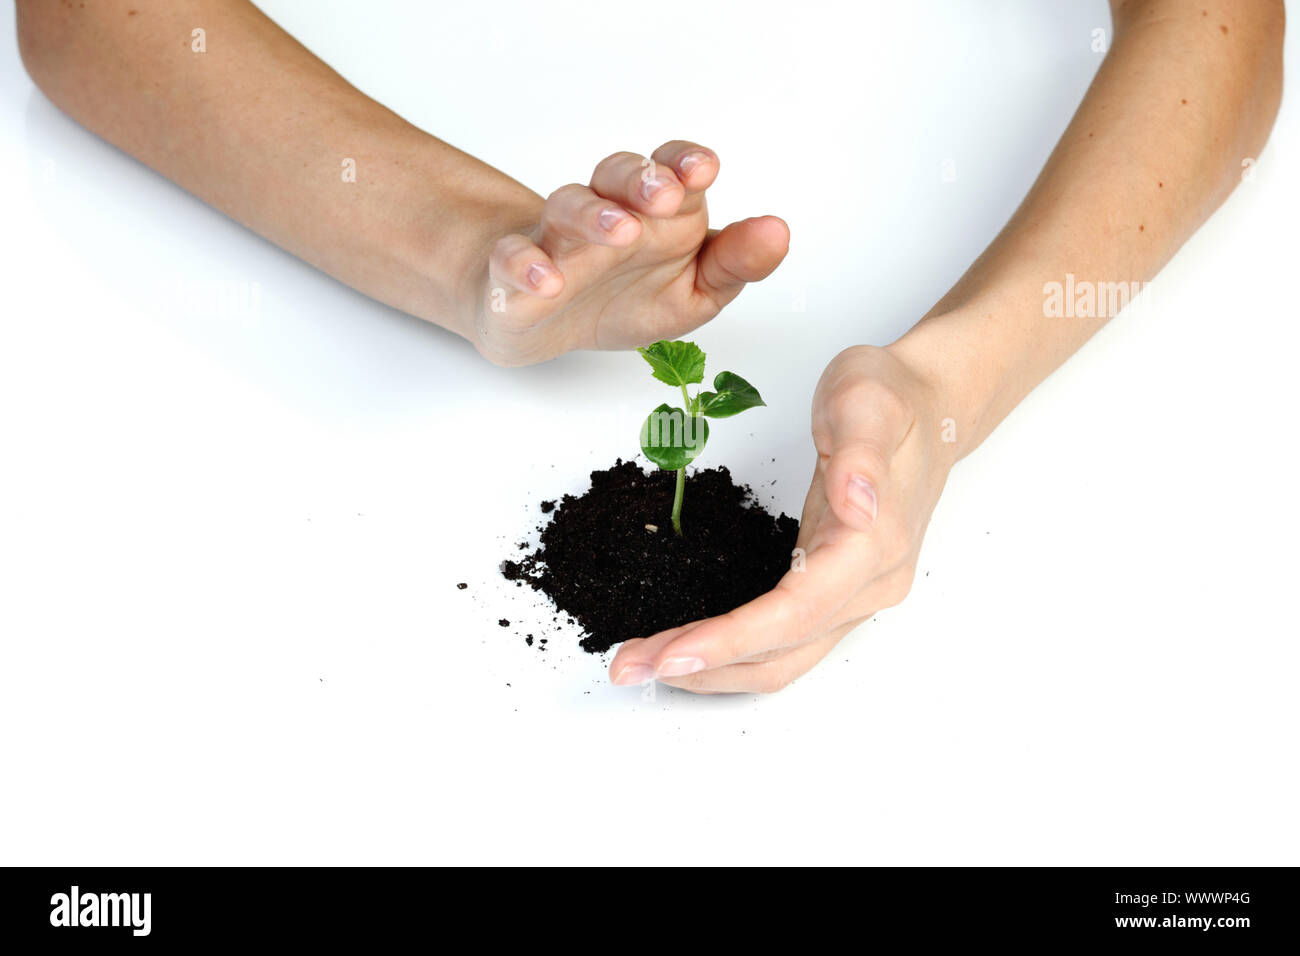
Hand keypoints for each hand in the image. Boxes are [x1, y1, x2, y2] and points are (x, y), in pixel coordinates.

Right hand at [466, 140, 788, 365]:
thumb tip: (777, 232)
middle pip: (618, 174)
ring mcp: (556, 239)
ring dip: (592, 214)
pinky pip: (512, 258)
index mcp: (654, 211)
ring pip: (567, 206)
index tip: (702, 170)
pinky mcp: (514, 274)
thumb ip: (734, 263)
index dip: (683, 162)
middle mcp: (606, 212)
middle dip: (641, 178)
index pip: (671, 168)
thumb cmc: (624, 297)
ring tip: (619, 232)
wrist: (545, 323)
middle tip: (662, 195)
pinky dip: (526, 265)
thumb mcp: (693, 292)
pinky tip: (546, 280)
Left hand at [609, 344, 957, 692]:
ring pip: (781, 660)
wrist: (929, 407)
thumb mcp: (866, 398)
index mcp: (875, 544)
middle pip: (780, 652)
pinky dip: (731, 654)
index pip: (795, 612)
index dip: (730, 640)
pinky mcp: (837, 593)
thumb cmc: (891, 396)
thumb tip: (859, 505)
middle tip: (627, 666)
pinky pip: (782, 642)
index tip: (671, 653)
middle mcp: (871, 585)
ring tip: (646, 662)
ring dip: (712, 670)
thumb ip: (860, 451)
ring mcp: (857, 596)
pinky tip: (688, 646)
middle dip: (702, 666)